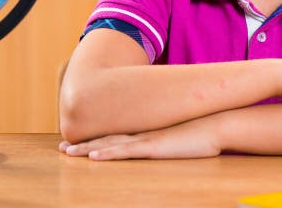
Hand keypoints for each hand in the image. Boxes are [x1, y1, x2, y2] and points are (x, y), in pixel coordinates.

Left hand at [59, 115, 221, 160]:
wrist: (218, 124)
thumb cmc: (204, 131)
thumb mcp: (182, 136)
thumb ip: (171, 138)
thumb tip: (168, 141)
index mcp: (148, 132)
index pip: (116, 135)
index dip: (96, 138)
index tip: (79, 141)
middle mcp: (143, 133)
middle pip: (107, 138)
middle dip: (83, 143)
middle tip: (63, 146)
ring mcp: (146, 139)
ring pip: (110, 143)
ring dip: (87, 148)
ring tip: (67, 151)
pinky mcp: (153, 147)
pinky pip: (126, 151)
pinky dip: (108, 153)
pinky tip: (93, 156)